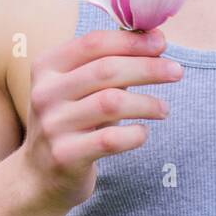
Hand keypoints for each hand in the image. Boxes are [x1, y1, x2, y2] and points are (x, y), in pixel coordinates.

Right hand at [18, 26, 182, 212]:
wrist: (38, 176)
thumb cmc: (70, 122)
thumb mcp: (76, 88)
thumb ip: (106, 64)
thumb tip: (154, 39)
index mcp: (47, 66)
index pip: (93, 43)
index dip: (131, 41)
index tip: (161, 42)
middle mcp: (45, 92)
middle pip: (106, 70)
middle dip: (147, 68)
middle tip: (176, 71)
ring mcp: (53, 125)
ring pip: (111, 102)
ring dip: (146, 102)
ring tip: (164, 108)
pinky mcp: (65, 155)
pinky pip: (111, 139)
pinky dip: (135, 134)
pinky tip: (143, 132)